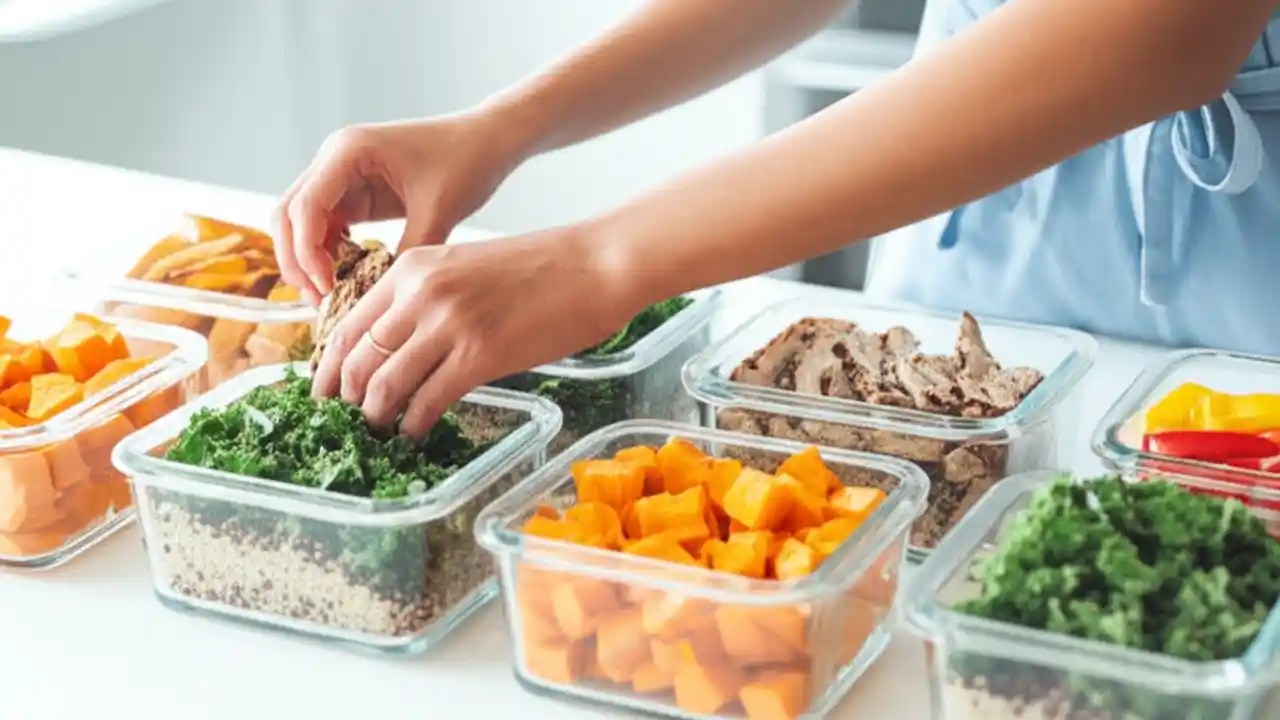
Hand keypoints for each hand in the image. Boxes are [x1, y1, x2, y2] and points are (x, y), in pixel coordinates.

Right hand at [272, 112, 523, 303]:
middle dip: (296, 259)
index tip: (327, 287)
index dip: (306, 252)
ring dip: (307, 259)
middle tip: (318, 299)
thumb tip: (379, 298)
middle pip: (288, 213)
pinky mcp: (356, 192)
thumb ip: (407, 252)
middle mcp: (335, 158)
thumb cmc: (467, 161)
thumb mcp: (438, 210)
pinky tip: (345, 280)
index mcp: (349, 150)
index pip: (304, 206)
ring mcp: (342, 174)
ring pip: (301, 222)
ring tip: (329, 297)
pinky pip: (327, 226)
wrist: (488, 139)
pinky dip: (328, 254)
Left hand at [309, 227, 640, 436]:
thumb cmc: (542, 269)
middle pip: (357, 358)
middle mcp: (420, 293)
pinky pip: (427, 401)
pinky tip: (415, 437)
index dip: (328, 368)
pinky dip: (413, 426)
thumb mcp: (467, 268)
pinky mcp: (478, 354)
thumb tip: (401, 346)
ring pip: (384, 384)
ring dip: (376, 418)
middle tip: (345, 425)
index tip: (324, 394)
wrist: (595, 265)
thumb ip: (428, 299)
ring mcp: (448, 324)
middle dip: (344, 400)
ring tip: (379, 435)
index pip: (347, 324)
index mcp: (412, 268)